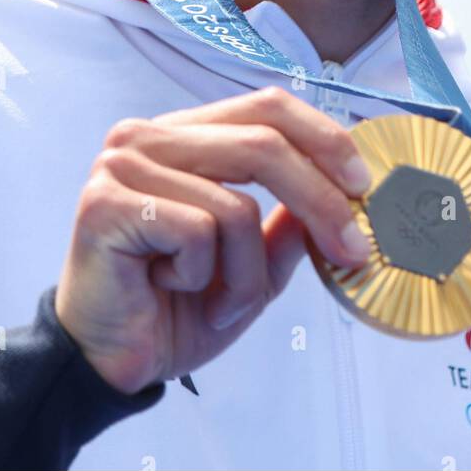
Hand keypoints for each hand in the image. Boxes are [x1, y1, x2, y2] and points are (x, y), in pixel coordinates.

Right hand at [54, 87, 372, 393]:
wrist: (107, 363)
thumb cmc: (171, 309)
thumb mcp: (251, 266)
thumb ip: (289, 225)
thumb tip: (343, 192)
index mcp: (183, 136)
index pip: (265, 107)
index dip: (323, 139)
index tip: (364, 184)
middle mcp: (148, 136)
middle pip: (263, 142)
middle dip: (321, 200)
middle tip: (352, 250)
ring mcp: (122, 165)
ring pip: (236, 205)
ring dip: (245, 274)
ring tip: (216, 304)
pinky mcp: (106, 203)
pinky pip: (198, 232)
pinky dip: (203, 279)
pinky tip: (168, 290)